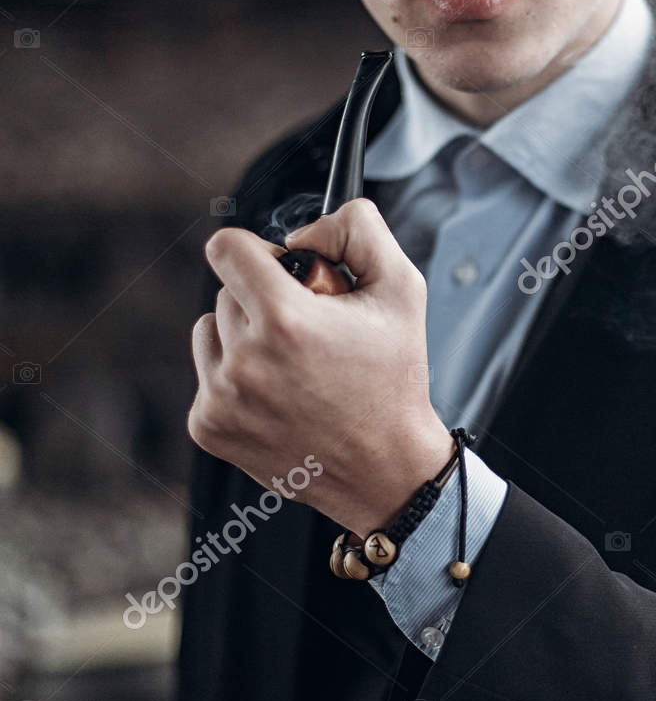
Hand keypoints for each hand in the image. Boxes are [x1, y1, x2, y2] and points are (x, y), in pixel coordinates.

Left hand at [189, 198, 454, 535]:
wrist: (386, 470)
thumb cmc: (394, 381)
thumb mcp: (402, 289)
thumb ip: (358, 229)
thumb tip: (304, 231)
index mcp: (285, 320)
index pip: (224, 248)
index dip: (255, 250)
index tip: (275, 269)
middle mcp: (245, 360)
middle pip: (225, 291)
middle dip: (263, 300)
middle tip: (310, 332)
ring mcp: (221, 398)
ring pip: (210, 330)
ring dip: (243, 337)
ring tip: (292, 366)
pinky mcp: (209, 427)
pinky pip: (207, 375)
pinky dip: (235, 379)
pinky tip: (279, 397)